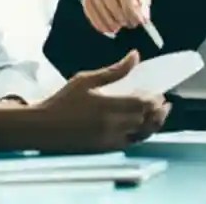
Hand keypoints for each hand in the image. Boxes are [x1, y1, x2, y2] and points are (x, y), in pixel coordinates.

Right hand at [31, 51, 169, 152]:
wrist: (43, 128)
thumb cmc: (63, 100)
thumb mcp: (86, 80)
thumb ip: (114, 70)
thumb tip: (135, 55)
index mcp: (107, 106)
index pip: (141, 104)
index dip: (154, 100)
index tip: (159, 93)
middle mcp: (111, 125)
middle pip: (145, 119)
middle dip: (157, 111)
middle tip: (163, 102)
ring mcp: (109, 140)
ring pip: (142, 134)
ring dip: (154, 124)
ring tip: (159, 114)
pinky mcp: (105, 149)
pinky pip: (131, 143)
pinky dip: (141, 135)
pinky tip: (143, 126)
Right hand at [82, 0, 150, 35]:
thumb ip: (143, 1)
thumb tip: (144, 19)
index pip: (128, 2)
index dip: (135, 15)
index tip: (141, 22)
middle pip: (116, 11)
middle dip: (127, 20)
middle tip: (132, 23)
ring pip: (105, 17)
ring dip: (116, 25)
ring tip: (122, 23)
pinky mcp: (86, 0)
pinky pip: (94, 19)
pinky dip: (103, 27)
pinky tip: (111, 28)